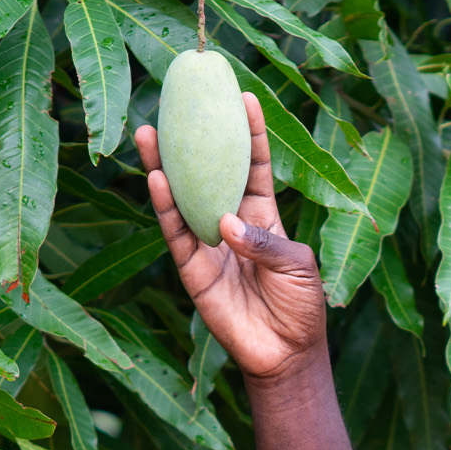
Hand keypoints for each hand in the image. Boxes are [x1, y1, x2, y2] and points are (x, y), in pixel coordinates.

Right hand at [135, 93, 326, 382]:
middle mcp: (232, 223)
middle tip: (182, 101)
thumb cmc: (302, 307)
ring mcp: (209, 244)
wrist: (287, 354)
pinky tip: (157, 177)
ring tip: (149, 131)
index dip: (250, 133)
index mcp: (264, 216)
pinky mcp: (193, 270)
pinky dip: (165, 207)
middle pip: (208, 174)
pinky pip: (175, 234)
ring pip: (181, 198)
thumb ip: (265, 241)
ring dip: (164, 165)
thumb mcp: (297, 265)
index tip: (244, 95)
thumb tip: (226, 223)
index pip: (255, 166)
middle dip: (195, 139)